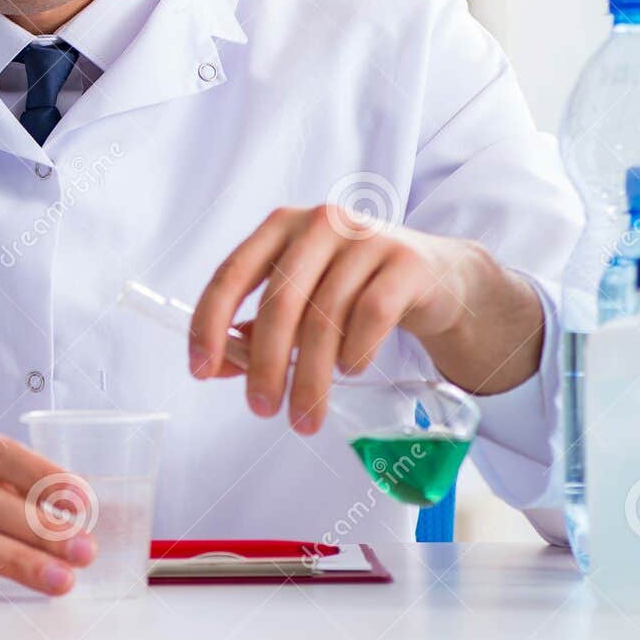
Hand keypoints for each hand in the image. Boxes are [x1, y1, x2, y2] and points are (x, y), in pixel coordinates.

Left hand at [189, 204, 543, 432]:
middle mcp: (319, 223)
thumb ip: (257, 328)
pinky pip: (371, 315)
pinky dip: (354, 352)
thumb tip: (215, 366)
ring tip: (306, 416)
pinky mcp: (406, 262)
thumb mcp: (303, 299)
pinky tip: (350, 372)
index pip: (231, 274)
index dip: (209, 324)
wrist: (439, 276)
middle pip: (279, 303)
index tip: (200, 371)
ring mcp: (365, 238)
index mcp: (280, 227)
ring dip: (310, 377)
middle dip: (265, 365)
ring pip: (324, 318)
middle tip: (262, 411)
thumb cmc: (356, 288)